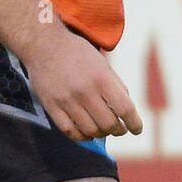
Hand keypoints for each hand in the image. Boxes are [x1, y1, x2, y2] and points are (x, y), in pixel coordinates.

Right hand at [20, 25, 142, 140]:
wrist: (44, 44)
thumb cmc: (78, 53)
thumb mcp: (102, 63)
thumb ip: (115, 85)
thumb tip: (126, 110)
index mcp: (101, 78)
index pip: (124, 108)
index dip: (134, 123)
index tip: (137, 130)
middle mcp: (85, 91)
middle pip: (108, 123)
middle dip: (118, 130)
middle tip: (120, 129)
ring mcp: (66, 100)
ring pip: (90, 130)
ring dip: (101, 134)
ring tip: (104, 130)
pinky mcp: (51, 106)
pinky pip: (69, 131)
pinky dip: (81, 136)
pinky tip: (87, 133)